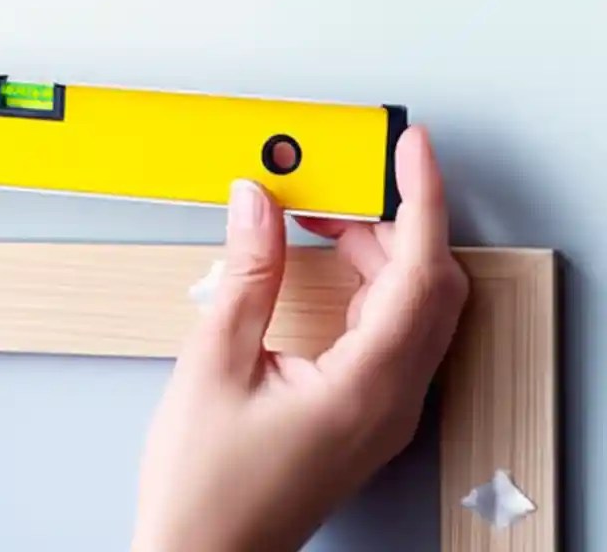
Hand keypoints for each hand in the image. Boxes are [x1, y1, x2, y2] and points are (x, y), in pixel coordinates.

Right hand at [131, 126, 468, 551]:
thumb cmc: (204, 485)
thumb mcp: (213, 363)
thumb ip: (245, 273)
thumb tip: (256, 203)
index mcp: (365, 388)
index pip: (420, 272)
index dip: (420, 199)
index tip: (411, 149)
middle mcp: (391, 402)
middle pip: (430, 288)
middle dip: (394, 224)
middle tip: (338, 185)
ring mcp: (383, 414)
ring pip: (414, 313)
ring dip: (380, 258)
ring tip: (317, 224)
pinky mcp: (364, 418)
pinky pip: (391, 339)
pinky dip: (368, 293)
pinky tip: (322, 276)